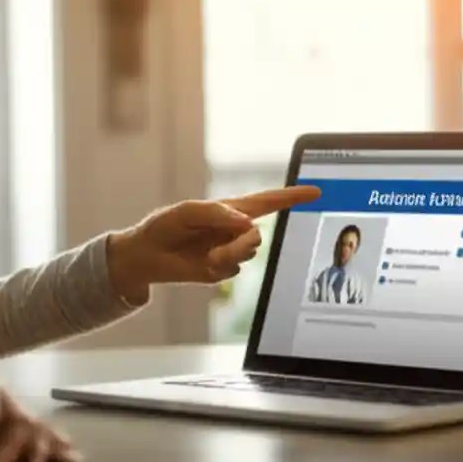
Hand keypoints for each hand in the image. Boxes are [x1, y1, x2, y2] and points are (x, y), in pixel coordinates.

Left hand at [107, 185, 321, 303]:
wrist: (146, 256)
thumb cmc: (164, 226)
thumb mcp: (186, 212)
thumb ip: (217, 212)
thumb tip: (245, 222)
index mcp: (231, 209)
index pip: (268, 201)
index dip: (292, 196)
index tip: (316, 190)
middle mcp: (235, 229)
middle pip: (258, 236)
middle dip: (242, 243)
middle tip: (218, 249)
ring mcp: (230, 250)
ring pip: (248, 255)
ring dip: (227, 255)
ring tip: (203, 254)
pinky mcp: (222, 269)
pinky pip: (233, 270)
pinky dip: (218, 267)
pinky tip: (200, 264)